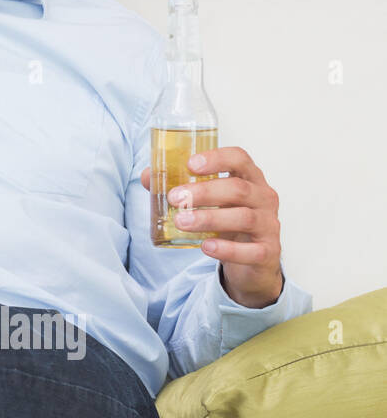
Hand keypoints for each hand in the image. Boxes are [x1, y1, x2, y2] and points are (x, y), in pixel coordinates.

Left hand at [140, 146, 283, 307]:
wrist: (251, 260)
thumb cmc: (227, 220)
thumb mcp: (207, 201)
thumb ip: (180, 187)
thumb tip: (148, 176)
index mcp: (249, 178)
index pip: (239, 159)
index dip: (217, 158)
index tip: (191, 164)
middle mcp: (263, 198)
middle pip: (238, 189)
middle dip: (204, 192)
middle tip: (175, 198)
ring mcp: (269, 225)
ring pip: (244, 217)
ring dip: (209, 218)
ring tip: (181, 222)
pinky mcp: (268, 252)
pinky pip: (251, 251)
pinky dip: (227, 249)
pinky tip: (206, 246)